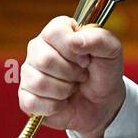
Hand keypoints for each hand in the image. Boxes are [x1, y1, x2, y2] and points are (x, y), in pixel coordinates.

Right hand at [18, 16, 124, 137]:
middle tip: (81, 76)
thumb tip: (73, 41)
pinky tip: (62, 102)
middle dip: (71, 73)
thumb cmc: (104, 71)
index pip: (54, 32)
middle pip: (45, 60)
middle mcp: (38, 48)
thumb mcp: (111, 51)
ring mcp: (29, 72)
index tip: (86, 60)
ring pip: (39, 83)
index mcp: (57, 31)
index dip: (73, 50)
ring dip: (64, 90)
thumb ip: (98, 39)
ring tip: (72, 87)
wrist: (103, 102)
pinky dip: (54, 106)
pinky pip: (32, 102)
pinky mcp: (26, 96)